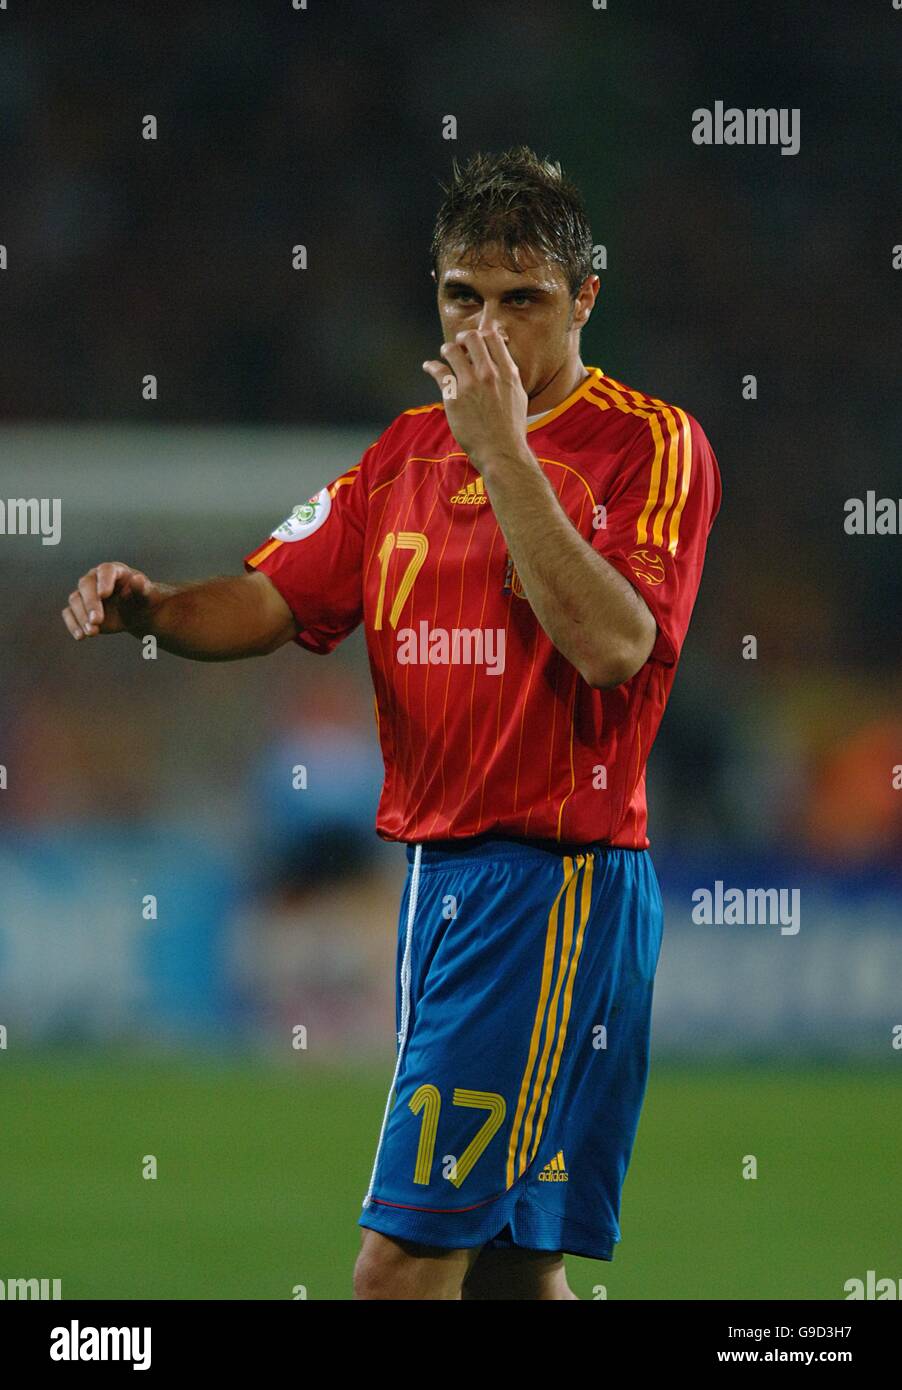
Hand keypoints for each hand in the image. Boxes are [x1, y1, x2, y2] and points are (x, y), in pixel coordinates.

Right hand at [62, 561, 156, 639]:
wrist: (136, 613)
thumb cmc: (144, 600)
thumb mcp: (148, 596)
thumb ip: (142, 588)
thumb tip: (137, 579)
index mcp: (115, 571)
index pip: (106, 570)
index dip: (104, 581)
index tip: (104, 595)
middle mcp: (96, 578)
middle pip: (86, 585)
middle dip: (90, 603)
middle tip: (96, 620)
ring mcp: (85, 593)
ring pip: (75, 599)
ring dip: (81, 617)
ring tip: (93, 632)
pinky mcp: (79, 608)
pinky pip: (69, 613)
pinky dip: (73, 624)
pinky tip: (81, 636)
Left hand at [422, 324, 528, 471]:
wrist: (501, 452)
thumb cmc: (511, 429)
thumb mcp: (519, 397)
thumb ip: (510, 377)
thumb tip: (504, 364)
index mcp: (508, 373)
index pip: (493, 338)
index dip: (482, 334)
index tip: (477, 339)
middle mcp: (489, 374)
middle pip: (472, 338)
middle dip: (463, 337)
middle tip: (459, 344)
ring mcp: (471, 384)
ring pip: (452, 350)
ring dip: (447, 349)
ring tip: (445, 353)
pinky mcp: (454, 397)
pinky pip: (439, 372)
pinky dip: (431, 366)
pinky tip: (428, 367)